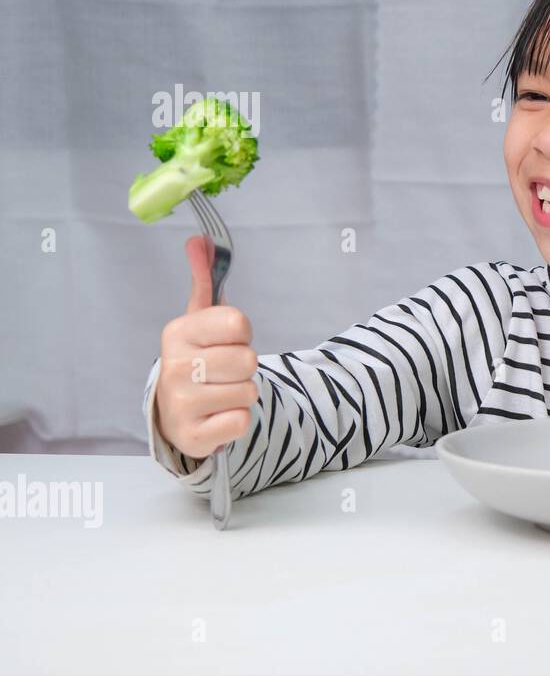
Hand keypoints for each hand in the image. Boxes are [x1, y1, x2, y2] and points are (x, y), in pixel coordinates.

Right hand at [154, 235, 258, 458]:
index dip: (241, 335)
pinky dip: (237, 420)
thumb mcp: (199, 320)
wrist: (177, 413)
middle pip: (248, 360)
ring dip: (242, 394)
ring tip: (219, 393)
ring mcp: (180, 403)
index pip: (239, 323)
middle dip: (244, 367)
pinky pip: (243, 421)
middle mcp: (174, 366)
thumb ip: (204, 279)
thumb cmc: (198, 359)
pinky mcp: (193, 436)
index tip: (224, 341)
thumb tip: (199, 240)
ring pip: (249, 392)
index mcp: (178, 333)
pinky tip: (217, 416)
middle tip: (222, 372)